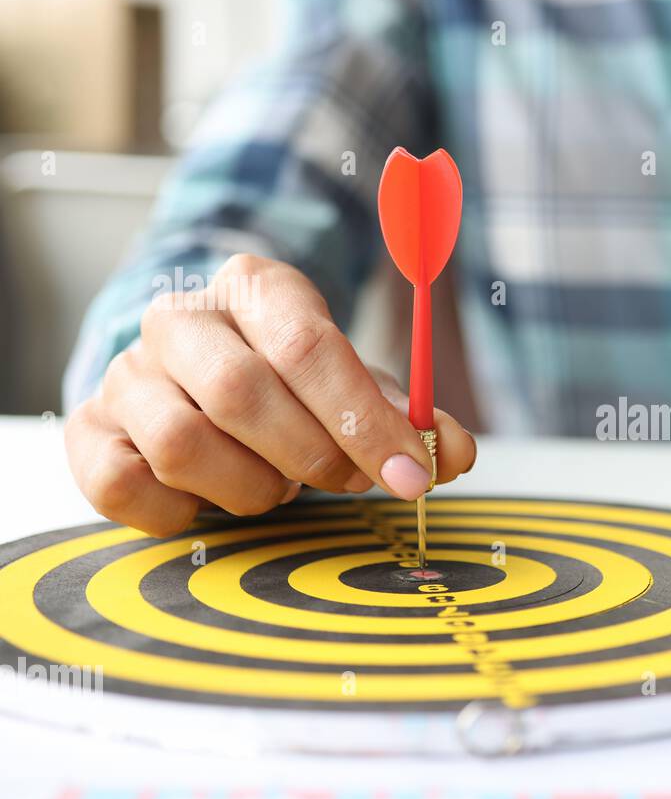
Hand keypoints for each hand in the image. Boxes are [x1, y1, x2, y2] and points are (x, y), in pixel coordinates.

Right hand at [66, 254, 476, 536]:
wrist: (195, 385)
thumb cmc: (292, 390)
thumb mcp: (356, 389)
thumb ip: (408, 418)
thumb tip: (453, 453)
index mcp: (255, 288)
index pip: (308, 343)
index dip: (365, 416)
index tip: (411, 472)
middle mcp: (180, 319)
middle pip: (242, 392)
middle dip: (312, 455)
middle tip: (348, 481)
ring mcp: (126, 374)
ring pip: (183, 443)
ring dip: (251, 485)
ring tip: (276, 482)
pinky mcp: (90, 430)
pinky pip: (127, 485)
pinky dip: (183, 510)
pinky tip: (213, 499)